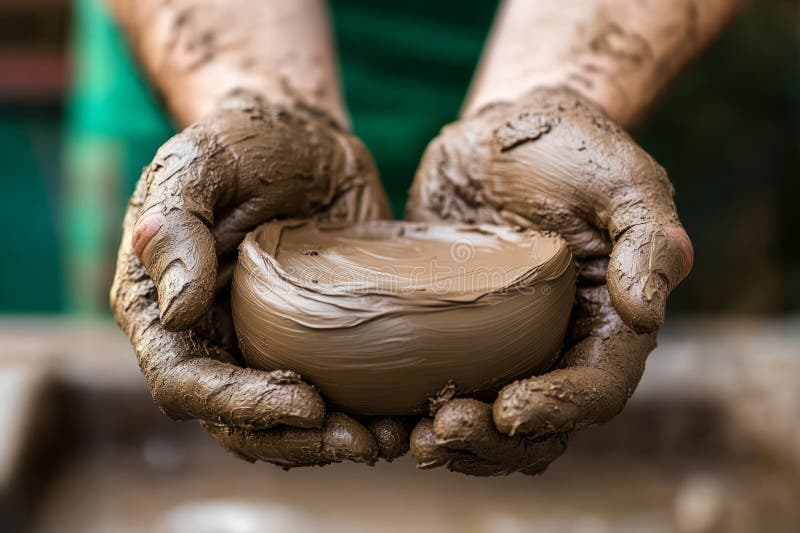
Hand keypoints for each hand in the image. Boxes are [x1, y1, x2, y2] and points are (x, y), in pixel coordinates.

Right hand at [111, 91, 407, 467]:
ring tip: (391, 439)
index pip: (185, 381)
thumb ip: (176, 228)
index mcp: (166, 310)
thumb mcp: (200, 165)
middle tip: (358, 442)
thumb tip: (177, 310)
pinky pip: (337, 391)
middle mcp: (213, 340)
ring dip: (336, 440)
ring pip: (289, 421)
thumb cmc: (242, 142)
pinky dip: (367, 412)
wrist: (304, 135)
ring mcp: (268, 345)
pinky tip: (407, 415)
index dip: (237, 404)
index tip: (302, 401)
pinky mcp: (320, 340)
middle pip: (240, 421)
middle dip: (296, 441)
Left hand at [406, 86, 692, 474]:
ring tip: (412, 439)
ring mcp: (505, 348)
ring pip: (490, 424)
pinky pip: (441, 389)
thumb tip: (647, 313)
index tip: (510, 409)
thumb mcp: (622, 182)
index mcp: (609, 324)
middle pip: (540, 428)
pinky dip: (418, 414)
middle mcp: (559, 348)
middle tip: (442, 430)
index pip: (596, 389)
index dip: (559, 410)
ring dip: (457, 444)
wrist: (500, 134)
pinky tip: (384, 417)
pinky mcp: (455, 337)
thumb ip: (648, 240)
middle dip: (495, 442)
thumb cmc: (571, 150)